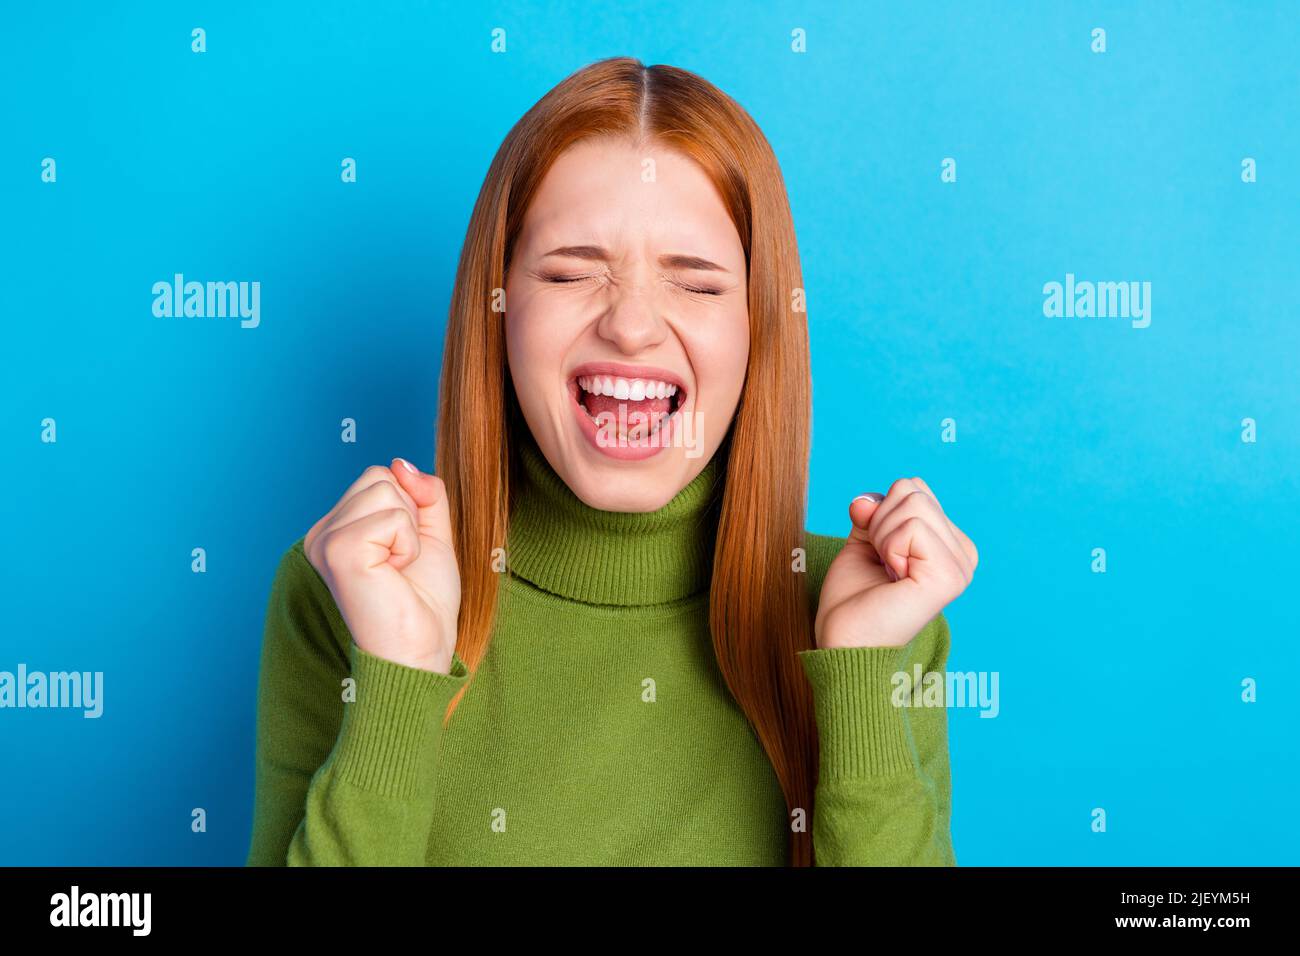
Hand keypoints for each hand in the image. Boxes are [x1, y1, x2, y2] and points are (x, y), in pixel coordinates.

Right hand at [303, 458, 460, 673]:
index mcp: (335, 530)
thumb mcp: (431, 535)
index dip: (409, 509)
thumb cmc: (423, 603)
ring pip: (386, 489)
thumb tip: (401, 462)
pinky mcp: (338, 551)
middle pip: (380, 476)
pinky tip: (394, 574)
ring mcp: (325, 541)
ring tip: (397, 570)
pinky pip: (392, 516)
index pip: (379, 476)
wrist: (419, 652)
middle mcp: (321, 534)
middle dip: (409, 515)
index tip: (403, 555)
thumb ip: (423, 494)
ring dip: (409, 531)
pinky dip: (408, 544)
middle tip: (401, 564)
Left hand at [815, 478, 976, 649]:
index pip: (914, 488)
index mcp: (949, 545)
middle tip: (880, 564)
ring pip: (913, 504)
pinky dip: (889, 546)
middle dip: (880, 521)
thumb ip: (872, 513)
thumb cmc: (853, 601)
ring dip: (882, 536)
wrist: (844, 643)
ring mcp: (960, 567)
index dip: (881, 512)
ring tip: (886, 571)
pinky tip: (894, 576)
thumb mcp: (863, 542)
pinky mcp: (950, 577)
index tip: (879, 552)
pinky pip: (912, 527)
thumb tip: (867, 499)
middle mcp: (963, 555)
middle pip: (913, 491)